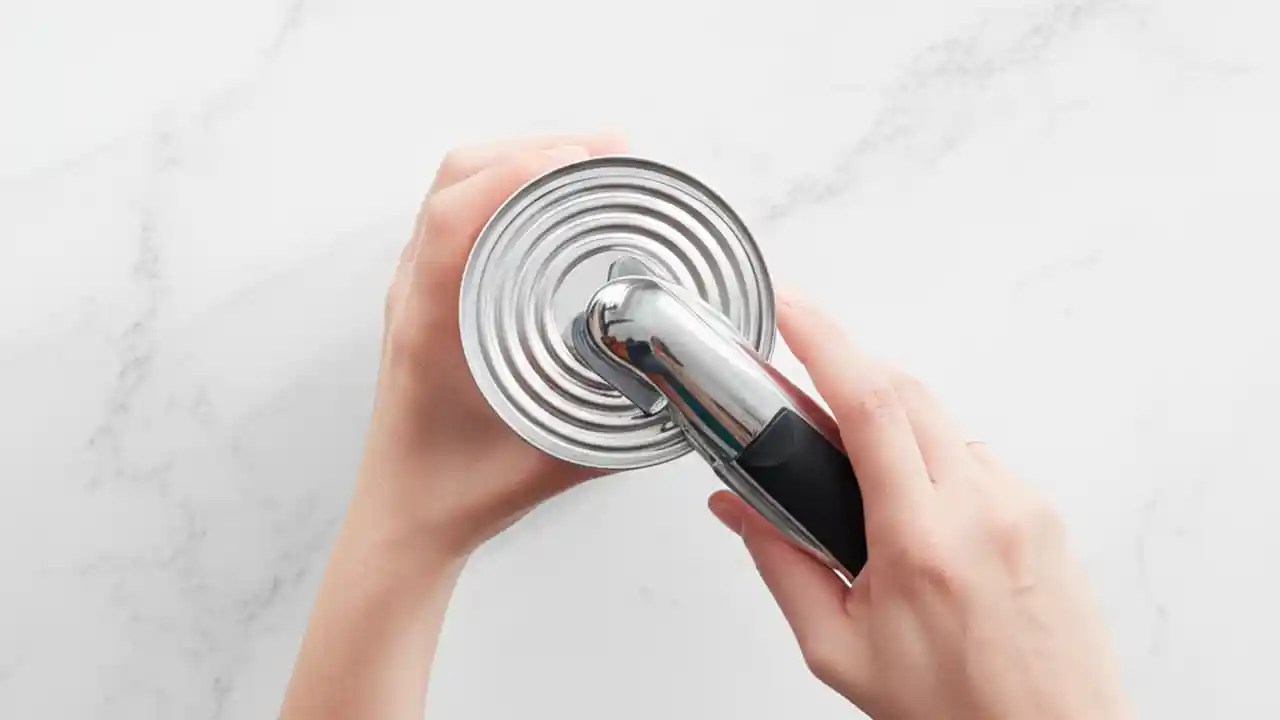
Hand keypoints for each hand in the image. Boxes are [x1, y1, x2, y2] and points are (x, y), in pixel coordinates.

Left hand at [357, 132, 626, 558]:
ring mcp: (415, 288)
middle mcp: (414, 292)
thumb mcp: (551, 461)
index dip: (518, 171)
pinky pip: (457, 214)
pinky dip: (503, 189)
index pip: (455, 214)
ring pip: (455, 188)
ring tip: (588, 162)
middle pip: (456, 177)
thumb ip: (620, 433)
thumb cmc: (459, 492)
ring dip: (518, 161)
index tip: (583, 157)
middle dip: (533, 147)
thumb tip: (689, 392)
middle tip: (609, 153)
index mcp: (427, 323)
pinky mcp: (427, 294)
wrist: (405, 518)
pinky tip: (550, 203)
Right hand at [709, 292, 1129, 718]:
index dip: (825, 341)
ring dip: (892, 422)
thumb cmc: (956, 709)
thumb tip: (734, 508)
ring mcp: (1023, 505)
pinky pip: (975, 455)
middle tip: (802, 375)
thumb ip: (779, 565)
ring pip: (941, 421)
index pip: (871, 406)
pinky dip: (932, 458)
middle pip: (907, 392)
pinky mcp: (1044, 512)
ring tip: (858, 476)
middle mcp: (983, 509)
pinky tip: (913, 507)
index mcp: (923, 542)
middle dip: (848, 366)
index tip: (791, 308)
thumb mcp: (838, 649)